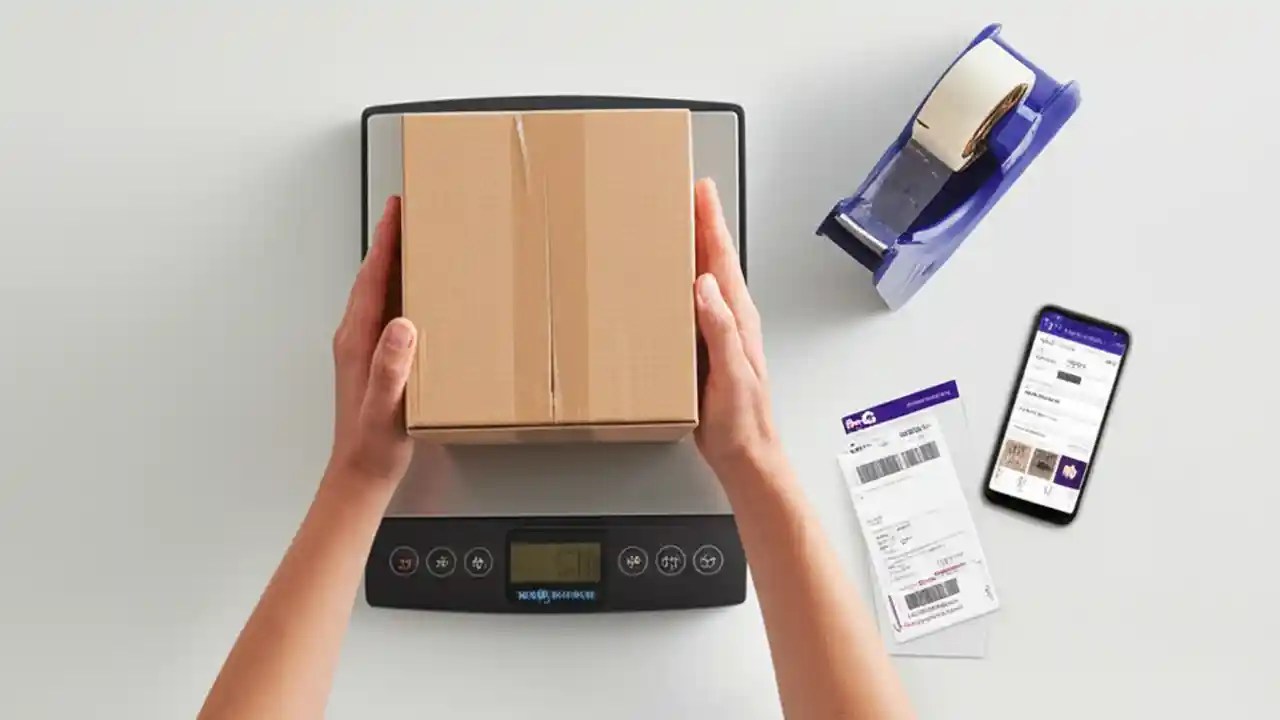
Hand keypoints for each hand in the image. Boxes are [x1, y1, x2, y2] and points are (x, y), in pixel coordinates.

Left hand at [327, 196, 417, 487]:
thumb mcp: (385, 406)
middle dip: (389, 241)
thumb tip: (400, 325)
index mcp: (357, 340)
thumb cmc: (373, 444)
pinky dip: (400, 290)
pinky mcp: (374, 359)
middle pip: (373, 276)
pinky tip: (418, 292)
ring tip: (415, 240)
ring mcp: (362, 348)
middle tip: (408, 211)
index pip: (372, 278)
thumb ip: (390, 366)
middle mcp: (355, 338)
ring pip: (379, 292)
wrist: (361, 474)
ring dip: (394, 263)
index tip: (396, 210)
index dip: (385, 242)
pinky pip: (386, 311)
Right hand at [692, 179, 783, 481]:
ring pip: (701, 278)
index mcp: (738, 318)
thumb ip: (720, 331)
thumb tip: (705, 287)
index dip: (712, 222)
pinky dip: (678, 281)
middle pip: (712, 259)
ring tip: (674, 222)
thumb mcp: (732, 374)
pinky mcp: (702, 348)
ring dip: (690, 248)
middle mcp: (729, 319)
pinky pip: (688, 304)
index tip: (702, 190)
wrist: (743, 455)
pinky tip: (664, 280)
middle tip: (685, 191)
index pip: (723, 259)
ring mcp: (716, 332)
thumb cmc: (742, 422)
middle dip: (701, 223)